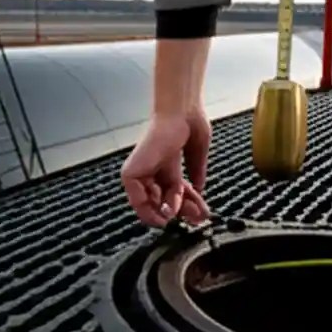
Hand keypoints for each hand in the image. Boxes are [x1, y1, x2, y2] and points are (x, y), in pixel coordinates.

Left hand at [121, 110, 211, 226]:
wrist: (184, 113)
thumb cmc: (191, 126)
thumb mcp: (196, 157)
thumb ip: (195, 175)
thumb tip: (199, 192)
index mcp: (166, 166)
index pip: (172, 194)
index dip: (186, 205)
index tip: (200, 214)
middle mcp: (152, 170)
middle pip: (162, 202)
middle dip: (181, 211)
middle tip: (197, 218)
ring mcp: (141, 171)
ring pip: (149, 205)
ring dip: (168, 212)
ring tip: (182, 214)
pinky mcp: (132, 172)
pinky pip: (137, 199)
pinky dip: (151, 208)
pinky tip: (167, 210)